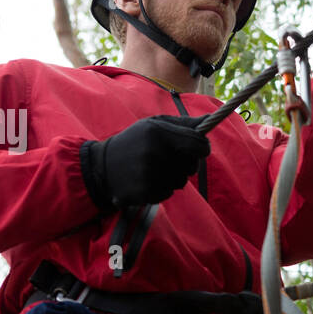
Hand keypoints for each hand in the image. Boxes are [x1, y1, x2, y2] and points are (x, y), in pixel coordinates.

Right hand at [79, 115, 209, 210]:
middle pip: (193, 165)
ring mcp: (150, 174)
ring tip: (154, 168)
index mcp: (159, 132)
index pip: (199, 144)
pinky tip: (147, 180)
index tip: (200, 148)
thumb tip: (210, 120)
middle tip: (169, 158)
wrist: (102, 167)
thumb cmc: (134, 141)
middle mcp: (155, 152)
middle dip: (187, 163)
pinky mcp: (146, 192)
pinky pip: (169, 193)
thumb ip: (184, 124)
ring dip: (174, 177)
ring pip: (182, 181)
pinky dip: (162, 189)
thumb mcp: (155, 125)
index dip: (203, 147)